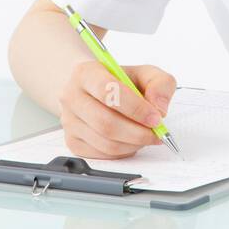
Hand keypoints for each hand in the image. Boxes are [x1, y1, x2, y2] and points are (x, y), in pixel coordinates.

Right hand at [59, 61, 177, 158]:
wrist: (95, 89)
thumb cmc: (120, 82)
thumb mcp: (144, 73)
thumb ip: (159, 84)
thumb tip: (159, 108)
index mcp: (86, 73)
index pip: (109, 92)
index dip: (136, 108)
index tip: (156, 118)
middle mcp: (72, 97)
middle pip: (105, 122)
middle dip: (137, 132)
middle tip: (156, 134)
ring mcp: (69, 121)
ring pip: (105, 143)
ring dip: (133, 144)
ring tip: (146, 136)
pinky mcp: (72, 142)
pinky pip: (101, 155)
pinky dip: (123, 152)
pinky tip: (131, 141)